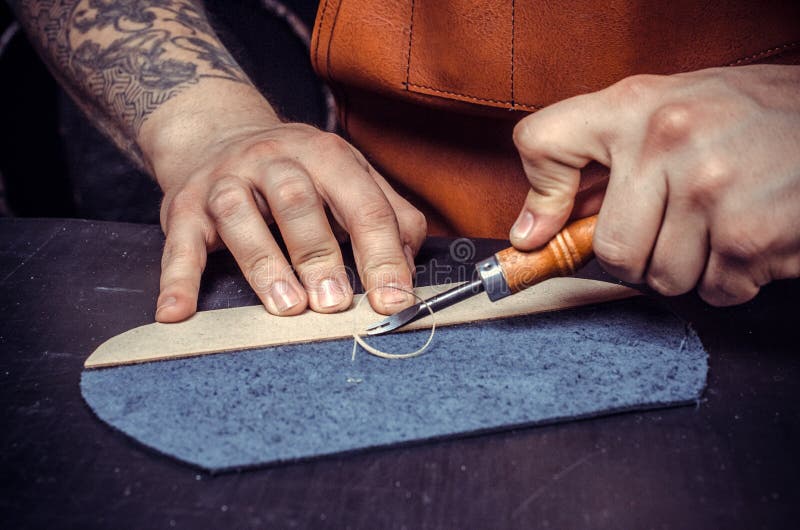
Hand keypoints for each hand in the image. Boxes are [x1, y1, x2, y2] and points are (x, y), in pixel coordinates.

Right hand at [141, 89, 425, 321]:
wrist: (218, 134)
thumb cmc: (297, 171)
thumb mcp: (349, 177)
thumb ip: (388, 214)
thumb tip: (409, 266)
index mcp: (326, 155)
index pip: (362, 205)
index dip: (382, 255)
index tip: (394, 301)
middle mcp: (273, 160)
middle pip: (299, 202)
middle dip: (320, 255)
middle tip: (336, 304)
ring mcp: (225, 182)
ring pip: (240, 217)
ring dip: (265, 265)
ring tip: (288, 308)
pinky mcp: (185, 207)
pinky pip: (180, 244)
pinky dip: (177, 280)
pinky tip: (177, 313)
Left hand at [510, 65, 799, 304]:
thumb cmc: (746, 121)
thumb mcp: (665, 112)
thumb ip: (593, 159)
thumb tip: (529, 234)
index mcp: (636, 104)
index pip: (543, 143)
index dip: (540, 203)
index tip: (540, 236)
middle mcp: (667, 138)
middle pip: (611, 250)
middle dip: (642, 255)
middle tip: (676, 228)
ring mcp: (709, 188)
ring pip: (661, 278)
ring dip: (692, 269)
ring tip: (721, 225)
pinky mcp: (748, 235)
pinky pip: (713, 291)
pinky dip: (733, 280)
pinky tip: (751, 238)